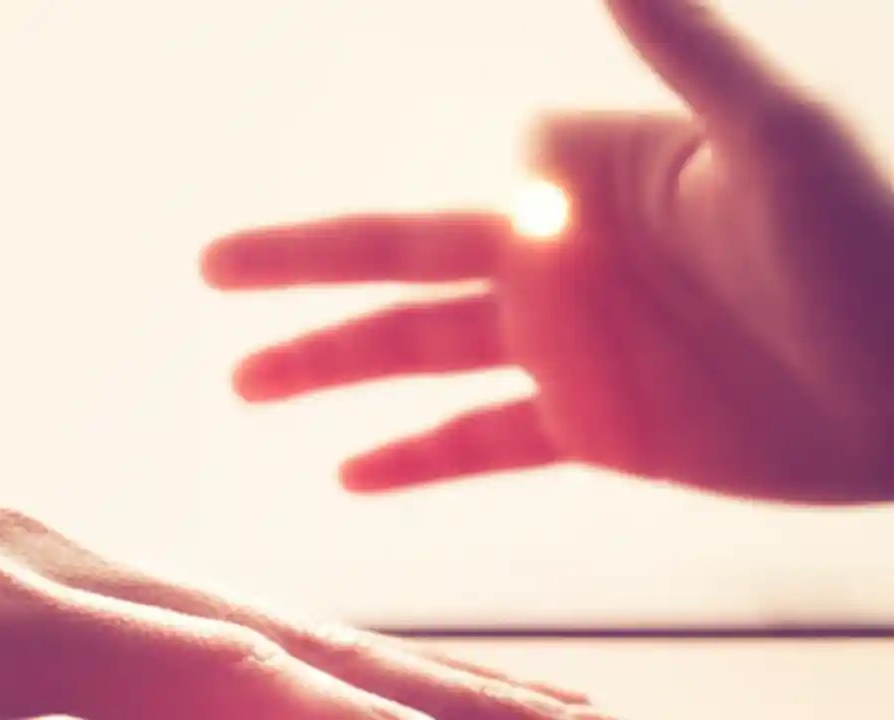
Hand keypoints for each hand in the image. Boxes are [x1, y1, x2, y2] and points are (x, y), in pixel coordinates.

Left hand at [0, 418, 603, 718]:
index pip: (232, 676)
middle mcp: (43, 567)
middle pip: (283, 638)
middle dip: (445, 692)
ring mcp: (30, 558)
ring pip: (249, 620)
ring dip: (388, 667)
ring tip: (505, 706)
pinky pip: (178, 620)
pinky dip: (281, 655)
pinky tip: (315, 673)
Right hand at [201, 0, 893, 502]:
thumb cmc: (868, 244)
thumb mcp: (775, 139)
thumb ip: (683, 50)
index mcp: (570, 187)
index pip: (433, 197)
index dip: (343, 236)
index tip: (269, 260)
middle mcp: (550, 262)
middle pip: (392, 269)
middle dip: (295, 273)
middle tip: (209, 270)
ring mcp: (564, 351)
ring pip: (417, 361)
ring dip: (327, 371)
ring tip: (245, 382)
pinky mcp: (592, 430)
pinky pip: (481, 445)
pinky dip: (414, 463)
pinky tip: (349, 474)